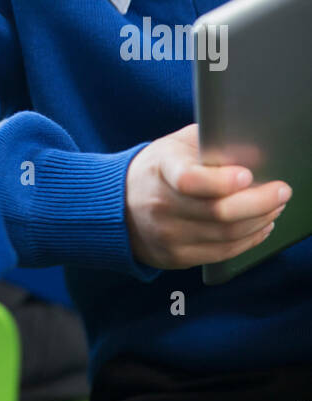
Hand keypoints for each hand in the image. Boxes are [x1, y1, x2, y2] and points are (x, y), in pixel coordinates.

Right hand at [125, 123, 290, 268]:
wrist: (118, 206)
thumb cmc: (157, 169)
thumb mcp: (173, 146)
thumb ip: (207, 143)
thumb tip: (250, 151)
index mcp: (160, 170)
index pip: (189, 180)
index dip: (220, 181)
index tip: (247, 175)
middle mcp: (161, 205)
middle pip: (218, 213)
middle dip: (259, 202)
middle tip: (282, 191)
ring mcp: (168, 235)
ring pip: (226, 235)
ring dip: (260, 220)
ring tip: (276, 206)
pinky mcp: (177, 257)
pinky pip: (222, 253)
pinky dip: (249, 240)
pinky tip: (262, 226)